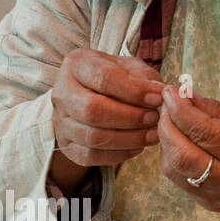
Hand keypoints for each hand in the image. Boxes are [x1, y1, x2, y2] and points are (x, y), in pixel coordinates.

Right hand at [50, 50, 164, 187]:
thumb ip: (144, 76)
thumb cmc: (111, 79)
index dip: (134, 90)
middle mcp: (62, 92)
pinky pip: (90, 156)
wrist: (85, 98)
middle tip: (154, 118)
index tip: (158, 98)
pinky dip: (118, 155)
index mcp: (77, 64)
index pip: (104, 77)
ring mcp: (60, 121)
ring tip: (151, 135)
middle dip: (130, 117)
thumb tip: (159, 93)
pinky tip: (137, 147)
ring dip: (128, 139)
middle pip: (93, 109)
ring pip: (92, 137)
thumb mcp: (127, 68)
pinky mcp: (66, 145)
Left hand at [157, 84, 219, 218]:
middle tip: (166, 106)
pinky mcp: (208, 205)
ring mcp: (219, 197)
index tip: (170, 92)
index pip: (203, 131)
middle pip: (182, 154)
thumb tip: (184, 95)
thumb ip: (217, 110)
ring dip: (165, 142)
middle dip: (167, 126)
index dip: (180, 109)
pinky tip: (178, 143)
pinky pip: (178, 180)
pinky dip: (171, 157)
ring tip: (171, 122)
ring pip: (174, 169)